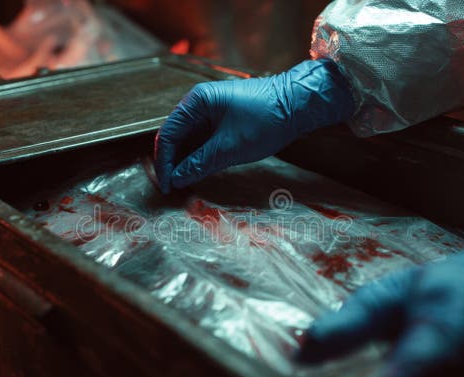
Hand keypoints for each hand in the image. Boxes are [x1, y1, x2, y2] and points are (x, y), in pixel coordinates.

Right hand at [153, 59, 353, 192]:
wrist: (299, 105)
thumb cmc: (266, 119)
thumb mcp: (229, 147)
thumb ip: (199, 163)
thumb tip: (177, 179)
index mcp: (196, 101)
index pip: (168, 134)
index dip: (164, 163)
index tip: (167, 185)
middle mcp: (199, 104)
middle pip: (175, 137)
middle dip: (172, 163)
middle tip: (172, 188)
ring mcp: (211, 111)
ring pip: (189, 140)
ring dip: (185, 161)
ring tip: (184, 184)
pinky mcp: (223, 120)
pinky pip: (203, 140)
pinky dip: (199, 156)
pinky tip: (198, 172)